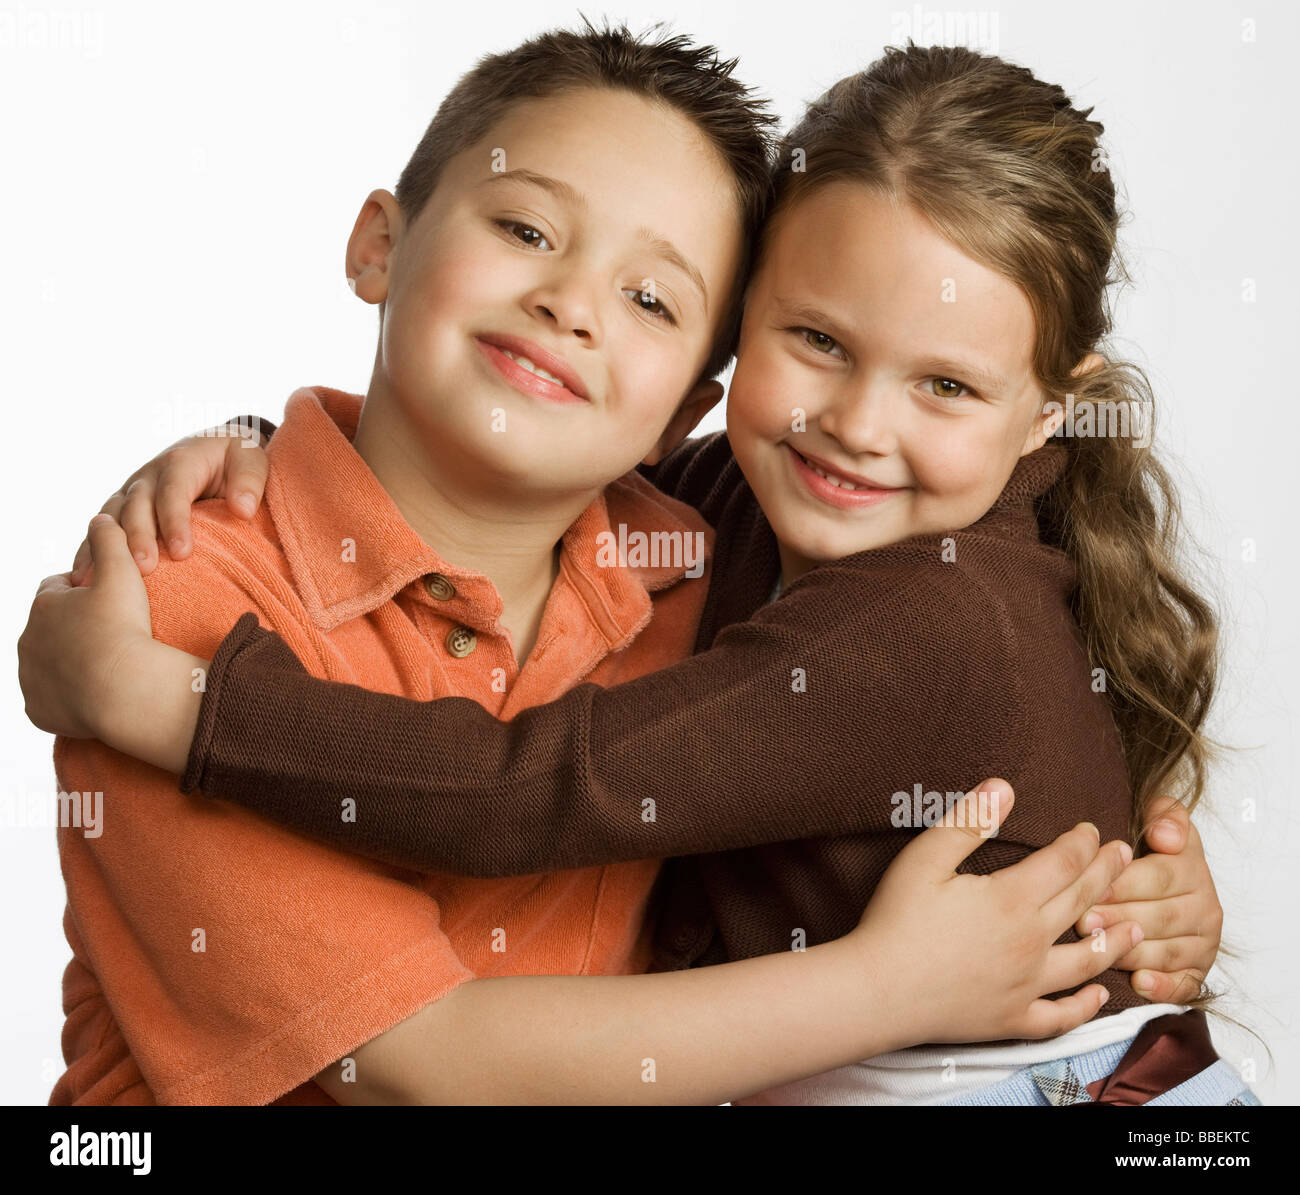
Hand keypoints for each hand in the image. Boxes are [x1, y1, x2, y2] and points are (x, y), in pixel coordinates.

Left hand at [20, 515, 155, 739]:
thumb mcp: (123, 572)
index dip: (85, 592)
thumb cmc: (124, 630)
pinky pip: (52, 699)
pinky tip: (97, 693)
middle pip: (52, 628)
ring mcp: (30, 679)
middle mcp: (27, 640)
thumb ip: (111, 539)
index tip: (111, 603)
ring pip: (50, 664)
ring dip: (72, 662)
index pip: (58, 589)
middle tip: (114, 636)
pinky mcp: (38, 710)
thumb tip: (100, 517)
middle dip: (76, 629)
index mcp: (43, 605)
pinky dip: (70, 695)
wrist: (125, 691)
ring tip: (108, 665)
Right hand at [69, 421, 269, 582]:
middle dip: (138, 538)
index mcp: (180, 461)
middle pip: (137, 506)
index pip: (173, 492)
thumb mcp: (251, 457)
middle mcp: (149, 474)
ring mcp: (132, 490)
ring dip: (108, 547)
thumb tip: (243, 510)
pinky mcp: (124, 506)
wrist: (216, 447)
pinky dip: (90, 550)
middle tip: (145, 569)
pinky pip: (102, 528)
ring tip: (103, 578)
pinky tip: (84, 577)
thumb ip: (249, 481)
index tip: (182, 553)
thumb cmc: (237, 457)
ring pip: (112, 517)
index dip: (174, 521)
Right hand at [856, 778, 1141, 1045]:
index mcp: (1012, 899)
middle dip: (1107, 875)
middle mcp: (1031, 942)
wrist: (877, 991)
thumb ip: (968, 822)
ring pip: (1086, 961)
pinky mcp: (1012, 1019)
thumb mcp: (924, 858)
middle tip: (1125, 856)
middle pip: (1082, 902)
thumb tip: (1004, 786)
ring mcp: (1026, 985)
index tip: (1091, 829)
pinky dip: (1086, 1006)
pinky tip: (1099, 995)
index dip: (1082, 842)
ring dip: (1116, 940)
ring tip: (1137, 926)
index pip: (1064, 863)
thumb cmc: (895, 920)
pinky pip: (1061, 1016)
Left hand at [1075, 795, 1221, 1003]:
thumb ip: (1166, 816)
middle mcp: (1205, 908)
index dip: (1124, 883)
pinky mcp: (1196, 972)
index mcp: (1193, 870)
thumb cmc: (1151, 854)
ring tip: (1096, 948)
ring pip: (1165, 951)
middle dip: (1118, 918)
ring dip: (1129, 952)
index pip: (1160, 877)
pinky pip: (1183, 984)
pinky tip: (1138, 983)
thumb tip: (1166, 835)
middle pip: (1159, 916)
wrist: (1169, 887)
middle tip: (1083, 921)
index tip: (1093, 888)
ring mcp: (1203, 944)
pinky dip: (1163, 986)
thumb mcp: (1161, 822)